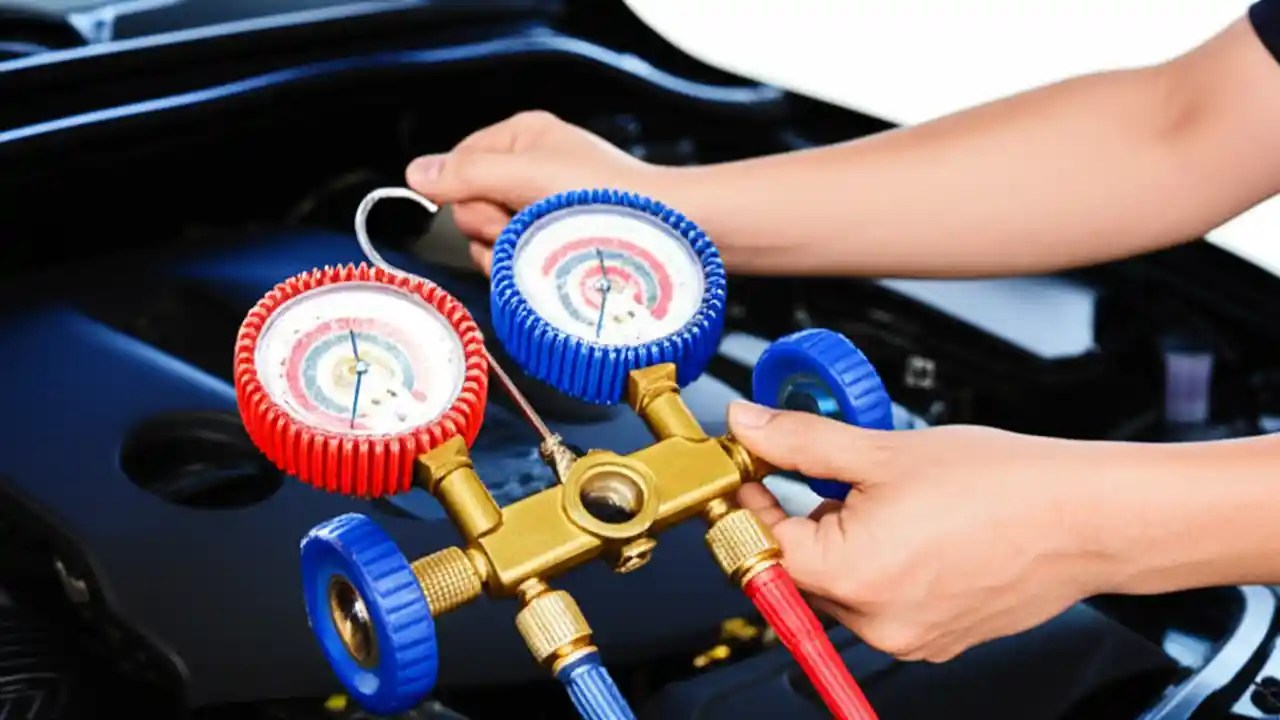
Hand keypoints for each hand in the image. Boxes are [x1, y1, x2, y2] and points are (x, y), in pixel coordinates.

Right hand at [405, 111, 657, 273]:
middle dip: (491, 222)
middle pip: (470, 205)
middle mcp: (530, 172)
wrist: (663, 234)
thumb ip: (466, 174)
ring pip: (488, 239)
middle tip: (525, 222)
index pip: (459, 162)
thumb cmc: (608, 197)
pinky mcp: (552, 247)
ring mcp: (541, 212)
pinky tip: (547, 266)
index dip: (463, 190)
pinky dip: (522, 269)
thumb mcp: (526, 174)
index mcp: (523, 138)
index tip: (488, 202)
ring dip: (508, 249)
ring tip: (545, 245)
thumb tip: (416, 175)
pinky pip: (512, 261)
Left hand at [727, 400, 1125, 662]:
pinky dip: (881, 569)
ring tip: (889, 502)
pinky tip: (915, 531)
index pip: (763, 547)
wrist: (1084, 517)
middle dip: (802, 522)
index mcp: (852, 576)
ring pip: (841, 589)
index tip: (754, 473)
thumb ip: (800, 441)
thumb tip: (747, 424)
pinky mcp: (938, 640)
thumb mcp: (881, 449)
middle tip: (830, 478)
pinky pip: (882, 605)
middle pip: (800, 573)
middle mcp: (876, 622)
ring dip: (842, 546)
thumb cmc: (1001, 485)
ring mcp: (909, 637)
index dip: (752, 504)